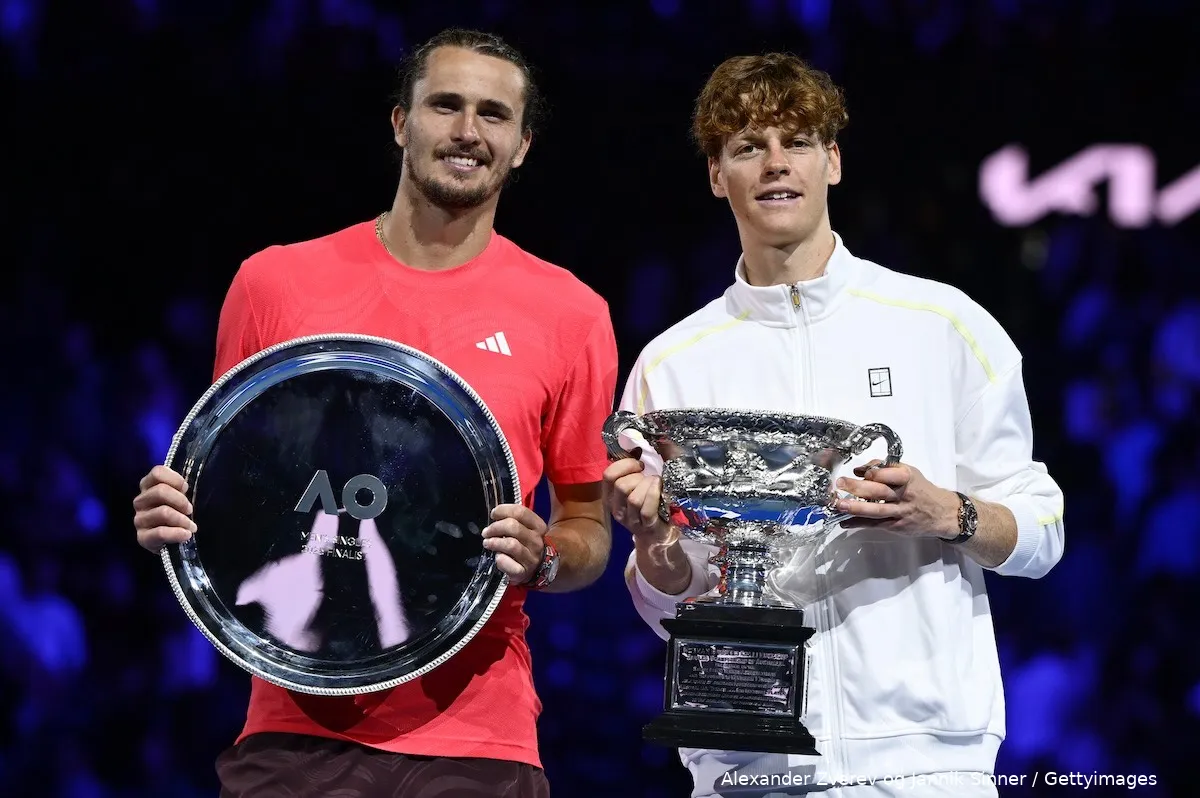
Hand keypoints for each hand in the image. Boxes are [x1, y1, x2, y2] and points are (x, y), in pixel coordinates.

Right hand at [132, 465, 196, 551]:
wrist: (171, 541)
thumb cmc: (177, 513)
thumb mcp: (179, 497)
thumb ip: (179, 488)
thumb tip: (184, 486)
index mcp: (148, 486)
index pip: (157, 473)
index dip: (175, 479)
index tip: (185, 489)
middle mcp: (140, 501)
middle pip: (160, 491)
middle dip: (180, 500)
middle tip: (190, 510)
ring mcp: (139, 520)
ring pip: (163, 512)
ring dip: (182, 519)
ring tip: (191, 526)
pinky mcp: (142, 538)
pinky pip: (160, 533)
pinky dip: (177, 533)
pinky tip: (186, 534)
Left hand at [482, 504, 546, 582]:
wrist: (537, 570)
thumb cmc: (525, 546)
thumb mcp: (526, 530)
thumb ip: (515, 520)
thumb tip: (496, 514)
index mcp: (538, 527)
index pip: (521, 512)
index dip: (503, 510)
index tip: (493, 514)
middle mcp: (537, 541)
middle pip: (513, 526)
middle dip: (495, 527)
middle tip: (486, 532)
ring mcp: (532, 558)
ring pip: (510, 544)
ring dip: (494, 542)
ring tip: (487, 543)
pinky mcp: (523, 572)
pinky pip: (507, 563)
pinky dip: (500, 559)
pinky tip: (497, 557)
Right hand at [603, 456, 673, 543]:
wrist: (658, 533)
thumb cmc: (648, 502)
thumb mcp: (636, 484)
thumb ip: (633, 468)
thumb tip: (638, 446)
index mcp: (610, 495)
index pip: (608, 475)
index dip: (625, 465)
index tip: (640, 464)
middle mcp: (616, 508)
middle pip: (621, 486)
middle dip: (638, 477)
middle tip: (648, 477)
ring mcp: (630, 520)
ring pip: (633, 498)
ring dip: (648, 486)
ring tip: (656, 483)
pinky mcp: (646, 526)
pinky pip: (647, 510)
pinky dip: (654, 495)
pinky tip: (660, 488)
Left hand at [833, 459, 960, 538]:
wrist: (942, 513)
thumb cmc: (921, 489)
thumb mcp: (909, 472)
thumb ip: (885, 469)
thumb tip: (859, 470)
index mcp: (907, 478)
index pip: (887, 474)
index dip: (871, 472)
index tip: (857, 471)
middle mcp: (904, 495)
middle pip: (879, 491)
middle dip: (857, 488)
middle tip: (839, 484)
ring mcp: (900, 512)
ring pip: (876, 510)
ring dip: (855, 508)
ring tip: (839, 505)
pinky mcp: (896, 526)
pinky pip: (875, 524)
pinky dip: (859, 523)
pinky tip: (844, 522)